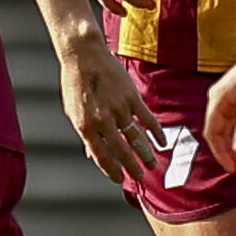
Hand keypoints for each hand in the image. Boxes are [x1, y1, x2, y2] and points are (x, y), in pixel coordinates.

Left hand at [59, 40, 159, 181]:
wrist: (83, 56)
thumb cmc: (75, 84)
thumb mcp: (74, 111)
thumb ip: (85, 134)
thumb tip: (92, 155)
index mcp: (85, 126)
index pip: (100, 156)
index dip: (110, 170)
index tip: (118, 179)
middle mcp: (103, 120)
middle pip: (122, 151)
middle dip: (132, 167)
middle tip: (141, 177)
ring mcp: (119, 109)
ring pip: (136, 138)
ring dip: (146, 154)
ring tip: (152, 165)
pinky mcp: (132, 97)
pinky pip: (147, 119)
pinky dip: (156, 132)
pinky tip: (162, 142)